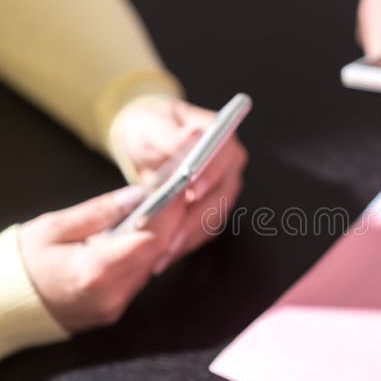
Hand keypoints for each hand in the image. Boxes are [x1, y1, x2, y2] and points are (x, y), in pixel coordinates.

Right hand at [19, 187, 169, 331]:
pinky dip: (142, 255)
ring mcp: (113, 308)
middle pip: (156, 253)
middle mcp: (110, 295)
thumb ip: (99, 211)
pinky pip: (138, 279)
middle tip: (173, 192)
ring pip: (151, 266)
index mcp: (94, 272)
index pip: (150, 238)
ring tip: (157, 209)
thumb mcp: (53, 227)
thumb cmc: (19, 263)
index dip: (169, 212)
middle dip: (168, 221)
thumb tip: (137, 194)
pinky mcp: (113, 312)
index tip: (177, 188)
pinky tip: (138, 234)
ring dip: (157, 238)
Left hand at [114, 96, 247, 272]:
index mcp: (224, 140)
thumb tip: (190, 139)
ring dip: (188, 238)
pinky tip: (164, 255)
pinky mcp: (212, 211)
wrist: (150, 142)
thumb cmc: (153, 127)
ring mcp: (223, 191)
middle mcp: (230, 167)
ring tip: (162, 254)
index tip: (189, 191)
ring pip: (213, 219)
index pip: (223, 159)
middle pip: (220, 197)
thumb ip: (172, 135)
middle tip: (170, 236)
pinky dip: (185, 244)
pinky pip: (203, 232)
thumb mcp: (154, 125)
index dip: (209, 176)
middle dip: (194, 219)